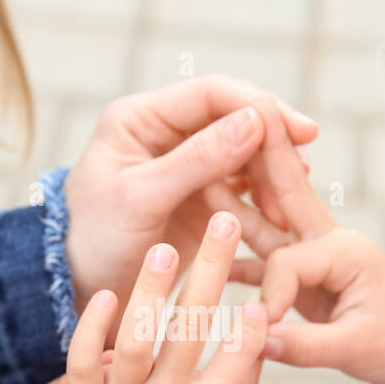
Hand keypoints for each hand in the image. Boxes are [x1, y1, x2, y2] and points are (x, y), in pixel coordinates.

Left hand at [64, 76, 317, 317]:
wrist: (79, 289)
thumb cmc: (95, 241)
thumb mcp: (140, 199)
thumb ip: (196, 160)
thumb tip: (254, 122)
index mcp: (141, 119)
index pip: (211, 94)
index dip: (258, 106)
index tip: (298, 131)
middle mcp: (166, 133)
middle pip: (235, 118)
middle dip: (273, 140)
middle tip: (305, 167)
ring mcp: (186, 164)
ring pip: (245, 152)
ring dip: (273, 171)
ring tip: (296, 198)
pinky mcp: (201, 196)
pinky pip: (243, 185)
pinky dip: (266, 196)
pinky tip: (285, 213)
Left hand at [64, 210, 268, 383]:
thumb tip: (258, 328)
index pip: (237, 354)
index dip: (250, 316)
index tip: (262, 282)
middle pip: (191, 328)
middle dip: (210, 269)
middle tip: (223, 221)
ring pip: (136, 337)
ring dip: (152, 288)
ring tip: (166, 247)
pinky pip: (84, 360)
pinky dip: (93, 326)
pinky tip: (108, 295)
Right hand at [227, 103, 384, 383]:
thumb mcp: (356, 350)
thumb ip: (303, 345)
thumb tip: (256, 338)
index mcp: (345, 252)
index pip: (287, 259)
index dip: (270, 294)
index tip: (266, 329)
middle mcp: (330, 245)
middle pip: (286, 197)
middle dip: (263, 157)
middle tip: (245, 109)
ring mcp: (318, 260)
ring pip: (269, 225)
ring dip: (237, 202)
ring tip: (206, 173)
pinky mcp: (307, 281)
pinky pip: (266, 265)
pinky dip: (239, 262)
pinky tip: (210, 257)